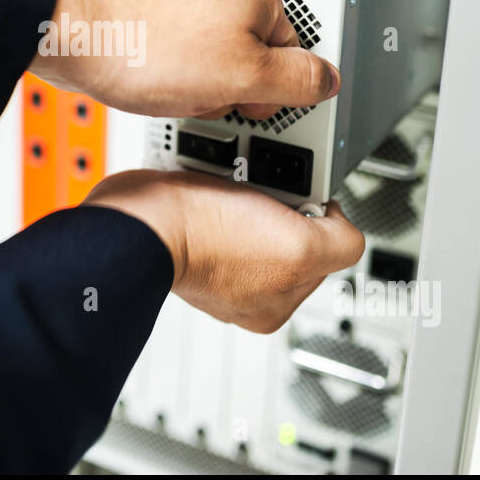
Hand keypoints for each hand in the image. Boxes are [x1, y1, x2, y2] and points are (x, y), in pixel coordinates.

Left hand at [28, 0, 339, 119]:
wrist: (74, 38)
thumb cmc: (146, 50)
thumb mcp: (243, 78)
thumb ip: (296, 80)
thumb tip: (326, 80)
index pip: (297, 52)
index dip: (276, 90)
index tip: (254, 102)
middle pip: (257, 54)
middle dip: (237, 86)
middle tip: (212, 95)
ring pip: (219, 58)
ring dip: (204, 86)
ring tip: (179, 89)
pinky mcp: (157, 11)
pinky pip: (184, 55)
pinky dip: (176, 75)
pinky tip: (158, 83)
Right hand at [85, 169, 363, 332]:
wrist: (139, 218)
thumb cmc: (204, 235)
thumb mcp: (300, 248)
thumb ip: (340, 243)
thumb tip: (340, 225)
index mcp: (277, 302)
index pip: (328, 248)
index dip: (318, 216)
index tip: (298, 199)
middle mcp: (247, 287)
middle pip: (294, 225)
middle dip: (282, 200)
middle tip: (260, 189)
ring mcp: (216, 257)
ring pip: (258, 207)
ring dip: (252, 185)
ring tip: (234, 179)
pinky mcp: (190, 228)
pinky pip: (222, 194)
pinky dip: (221, 179)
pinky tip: (214, 178)